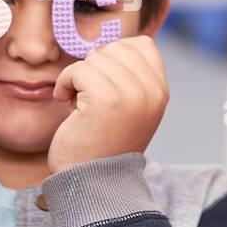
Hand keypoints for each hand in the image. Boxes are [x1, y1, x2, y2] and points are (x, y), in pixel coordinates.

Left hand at [48, 36, 168, 172]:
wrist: (92, 181)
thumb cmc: (102, 143)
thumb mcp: (130, 108)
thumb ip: (129, 77)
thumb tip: (103, 44)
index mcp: (161, 92)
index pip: (142, 45)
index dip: (115, 56)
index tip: (104, 82)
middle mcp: (152, 91)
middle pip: (116, 48)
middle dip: (95, 66)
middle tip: (90, 95)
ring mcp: (132, 94)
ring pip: (95, 58)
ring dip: (78, 77)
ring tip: (80, 103)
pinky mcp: (106, 99)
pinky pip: (78, 70)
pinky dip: (65, 83)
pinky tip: (67, 103)